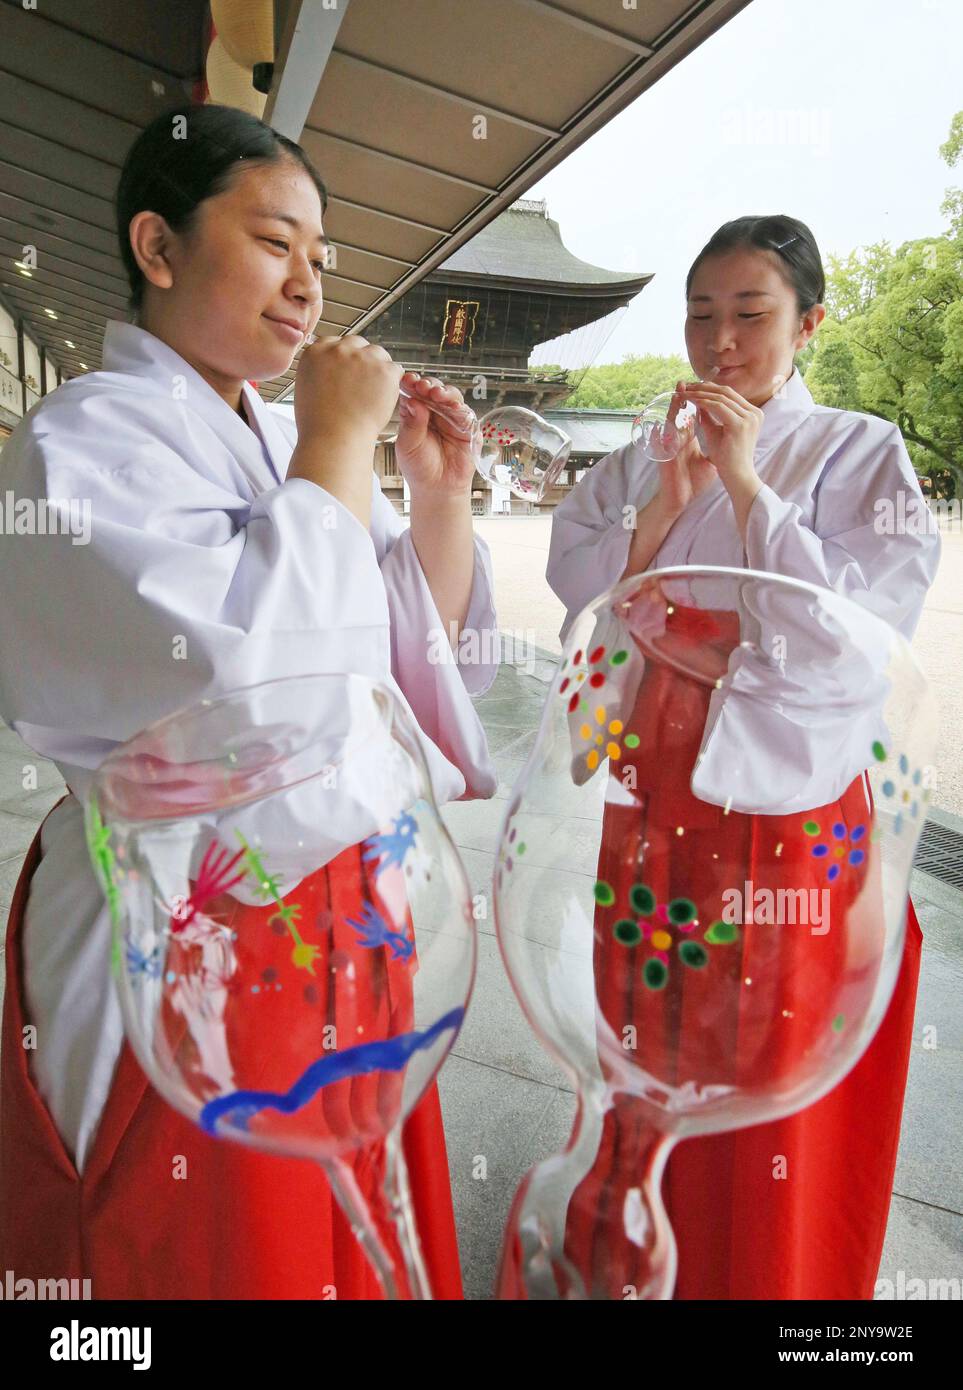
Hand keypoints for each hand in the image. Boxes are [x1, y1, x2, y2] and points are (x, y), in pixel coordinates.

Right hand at [294, 335, 401, 451]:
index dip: (344, 358)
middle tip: (363, 383)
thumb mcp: (305, 390)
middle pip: (357, 344)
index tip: (347, 370)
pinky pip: (395, 369)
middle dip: (362, 360)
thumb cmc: (319, 424)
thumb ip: (318, 372)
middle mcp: (339, 350)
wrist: (334, 438)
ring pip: (378, 354)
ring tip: (373, 393)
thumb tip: (326, 369)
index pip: (335, 343)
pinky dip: (392, 382)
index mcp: (316, 352)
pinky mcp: (384, 370)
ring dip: (379, 369)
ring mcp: (362, 358)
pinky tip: (383, 398)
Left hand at [395, 372, 477, 497]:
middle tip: (422, 386)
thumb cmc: (418, 468)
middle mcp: (434, 413)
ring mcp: (451, 419)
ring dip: (445, 392)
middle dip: (429, 385)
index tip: (407, 380)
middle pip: (433, 389)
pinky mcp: (467, 429)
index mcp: (416, 413)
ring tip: (436, 394)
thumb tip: (413, 401)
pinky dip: (460, 408)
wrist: (436, 489)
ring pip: (451, 397)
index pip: (414, 392)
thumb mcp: (407, 446)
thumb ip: (411, 424)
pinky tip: (453, 407)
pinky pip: (466, 414)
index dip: (412, 384)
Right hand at [654, 382, 718, 518]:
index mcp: (685, 440)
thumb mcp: (708, 459)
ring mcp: (667, 449)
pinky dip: (661, 430)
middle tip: (683, 384)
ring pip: (667, 424)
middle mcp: (675, 442)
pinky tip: (663, 419)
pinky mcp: (662, 458)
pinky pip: (660, 441)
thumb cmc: (692, 482)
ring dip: (670, 408)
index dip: (694, 403)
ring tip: (675, 393)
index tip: (702, 390)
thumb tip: (729, 432)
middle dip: (681, 398)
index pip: (689, 416)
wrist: (680, 499)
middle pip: (676, 415)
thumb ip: (714, 443)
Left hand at [680, 379, 763, 486]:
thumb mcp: (717, 432)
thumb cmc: (727, 459)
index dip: (709, 388)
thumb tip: (698, 401)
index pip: (729, 394)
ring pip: (721, 397)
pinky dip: (702, 402)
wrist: (736, 476)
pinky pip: (718, 407)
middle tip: (685, 386)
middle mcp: (755, 413)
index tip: (692, 387)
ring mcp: (749, 418)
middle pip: (726, 392)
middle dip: (703, 387)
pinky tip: (690, 401)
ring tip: (684, 392)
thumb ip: (710, 416)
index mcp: (753, 413)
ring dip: (700, 393)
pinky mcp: (740, 424)